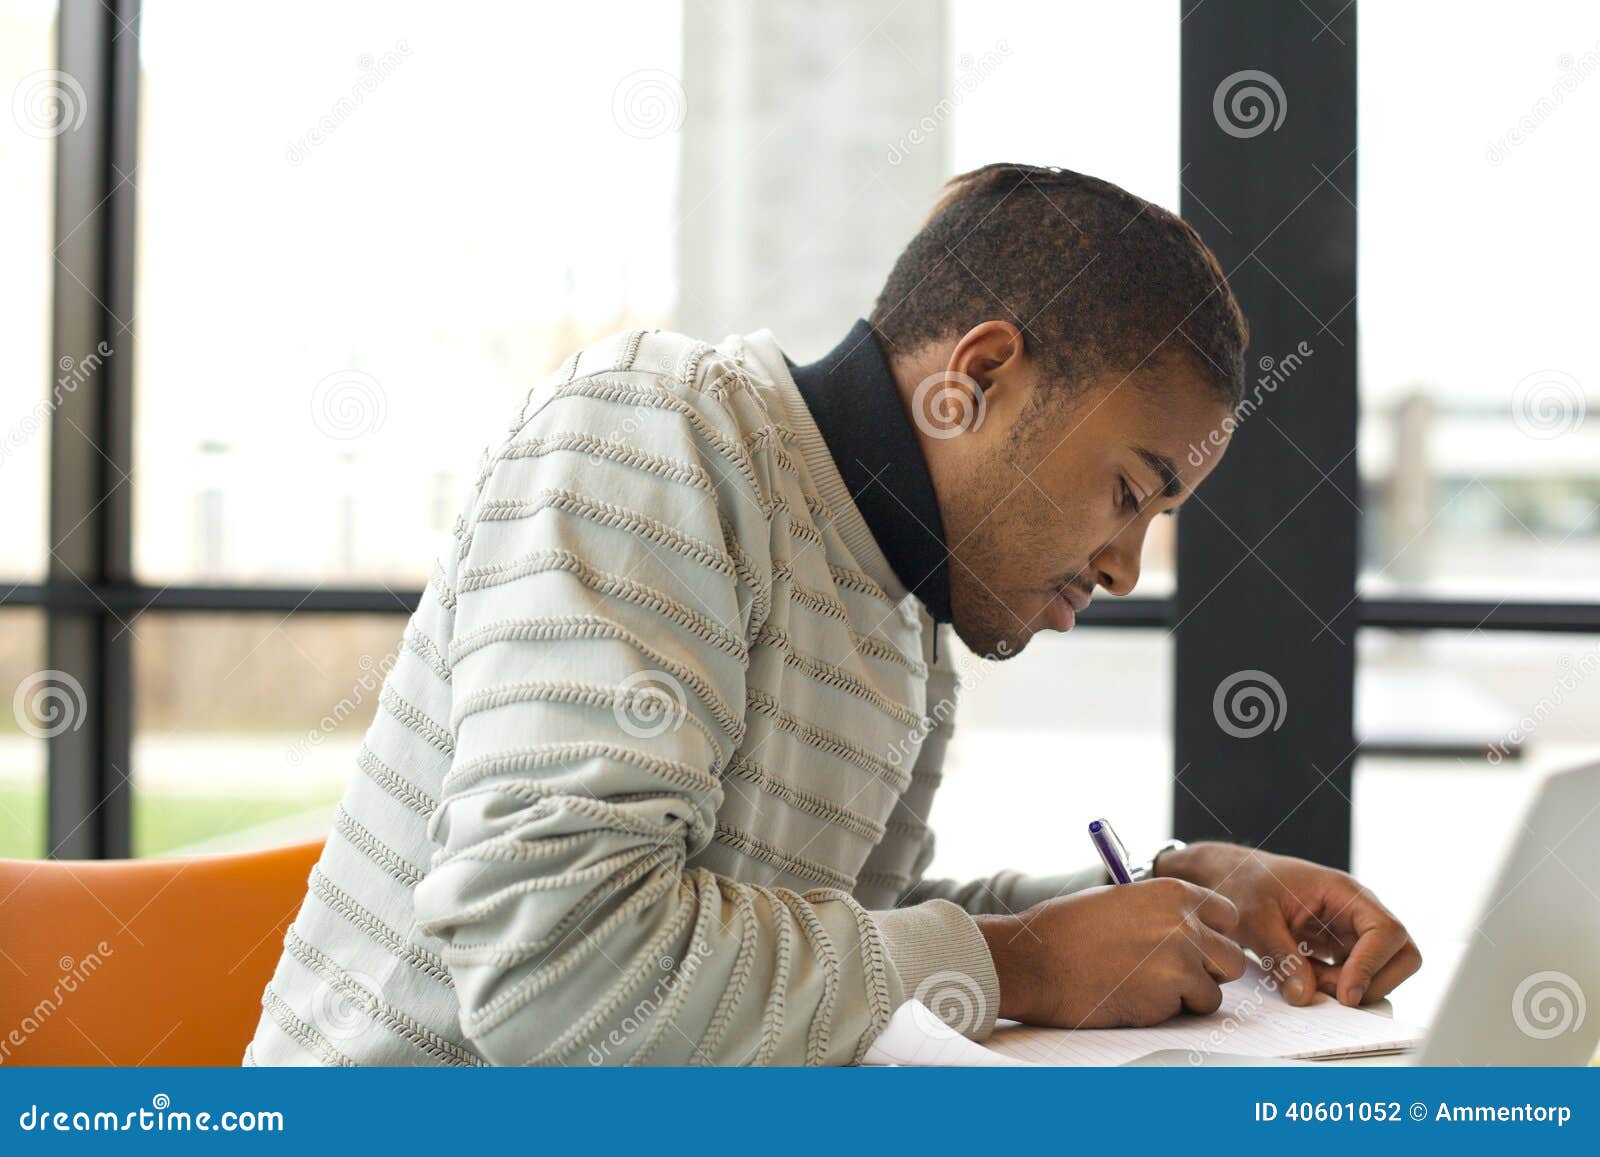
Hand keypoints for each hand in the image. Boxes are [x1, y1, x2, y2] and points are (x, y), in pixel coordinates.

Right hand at [974, 878, 1246, 1027]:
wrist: (1036, 960)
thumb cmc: (1067, 930)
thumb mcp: (1121, 902)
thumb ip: (1161, 913)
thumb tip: (1190, 931)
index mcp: (1173, 892)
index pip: (1227, 916)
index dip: (1212, 936)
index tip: (1194, 947)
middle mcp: (1185, 921)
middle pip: (1232, 958)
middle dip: (1209, 972)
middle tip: (1175, 976)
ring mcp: (1182, 959)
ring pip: (1215, 991)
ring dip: (1189, 996)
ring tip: (1149, 988)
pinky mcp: (1171, 994)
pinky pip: (1189, 1011)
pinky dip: (1168, 1012)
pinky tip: (1135, 998)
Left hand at [1158, 841, 1421, 1007]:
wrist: (1230, 877)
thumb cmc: (1243, 884)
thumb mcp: (1253, 917)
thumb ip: (1279, 955)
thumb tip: (1306, 996)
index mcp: (1344, 892)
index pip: (1387, 932)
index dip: (1373, 967)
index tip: (1345, 995)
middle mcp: (1358, 911)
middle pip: (1403, 953)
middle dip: (1374, 981)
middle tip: (1327, 989)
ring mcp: (1353, 930)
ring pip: (1385, 969)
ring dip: (1356, 987)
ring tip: (1310, 982)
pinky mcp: (1341, 948)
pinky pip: (1359, 975)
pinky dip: (1341, 987)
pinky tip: (1308, 981)